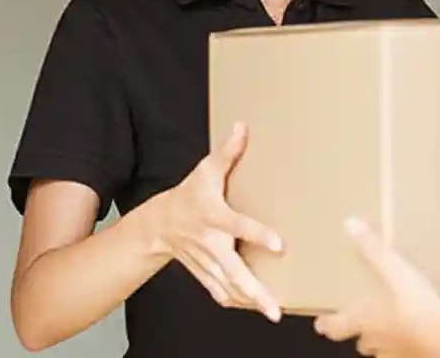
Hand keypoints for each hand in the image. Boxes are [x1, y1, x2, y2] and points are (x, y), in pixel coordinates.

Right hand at [151, 122, 284, 320]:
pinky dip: (236, 301)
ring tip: (272, 311)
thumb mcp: (206, 170)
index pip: (238, 226)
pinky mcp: (205, 273)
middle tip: (274, 307)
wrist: (159, 223)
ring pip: (228, 286)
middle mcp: (210, 243)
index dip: (258, 235)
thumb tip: (243, 127)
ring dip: (249, 300)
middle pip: (233, 270)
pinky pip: (220, 291)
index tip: (280, 245)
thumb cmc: (190, 195)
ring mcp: (206, 262)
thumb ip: (228, 152)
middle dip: (254, 289)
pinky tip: (254, 307)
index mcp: (213, 216)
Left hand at [313, 218, 439, 356]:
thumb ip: (373, 250)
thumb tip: (348, 223)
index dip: (328, 323)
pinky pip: (406, 354)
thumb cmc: (413, 307)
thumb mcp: (394, 272)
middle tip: (364, 325)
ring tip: (394, 331)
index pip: (336, 327)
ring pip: (382, 352)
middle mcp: (376, 341)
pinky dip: (408, 347)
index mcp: (364, 320)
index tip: (321, 323)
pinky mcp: (415, 357)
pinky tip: (418, 339)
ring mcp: (395, 354)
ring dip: (384, 343)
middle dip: (362, 334)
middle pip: (362, 342)